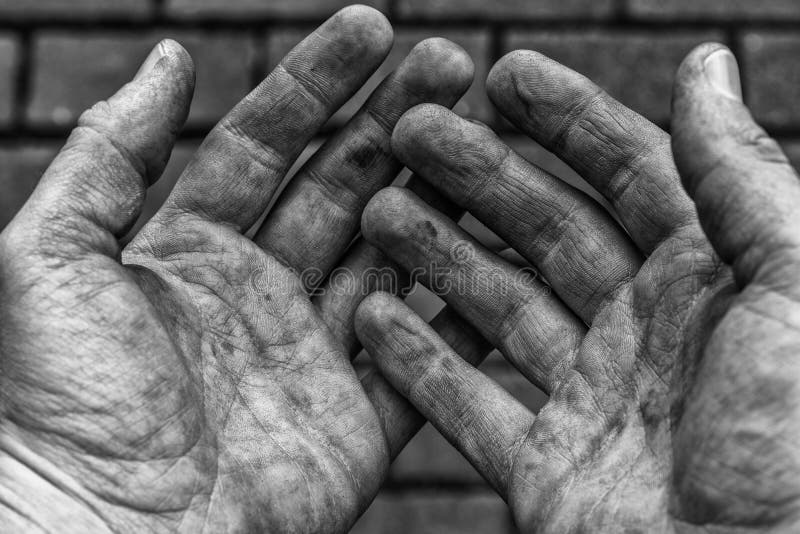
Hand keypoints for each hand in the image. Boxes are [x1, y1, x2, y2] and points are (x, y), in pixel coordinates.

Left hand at [0, 7, 475, 532]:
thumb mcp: (49, 253)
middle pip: (342, 188)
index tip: (373, 26)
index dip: (316, 82)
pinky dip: (461, 310)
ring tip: (486, 141)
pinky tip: (499, 253)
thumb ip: (108, 153)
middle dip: (396, 123)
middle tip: (456, 62)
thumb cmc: (57, 400)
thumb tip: (169, 57)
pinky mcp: (357, 421)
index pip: (265, 144)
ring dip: (437, 201)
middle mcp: (259, 295)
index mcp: (190, 253)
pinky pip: (423, 353)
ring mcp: (314, 356)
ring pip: (392, 259)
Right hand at [356, 44, 799, 531]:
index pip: (629, 170)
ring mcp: (589, 397)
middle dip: (479, 173)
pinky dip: (418, 363)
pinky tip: (371, 318)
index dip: (567, 118)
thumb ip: (743, 177)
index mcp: (710, 280)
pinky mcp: (545, 466)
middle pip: (546, 228)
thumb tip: (705, 64)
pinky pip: (467, 403)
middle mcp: (645, 330)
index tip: (500, 74)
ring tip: (377, 209)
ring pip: (497, 306)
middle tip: (411, 130)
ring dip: (437, 255)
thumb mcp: (795, 287)